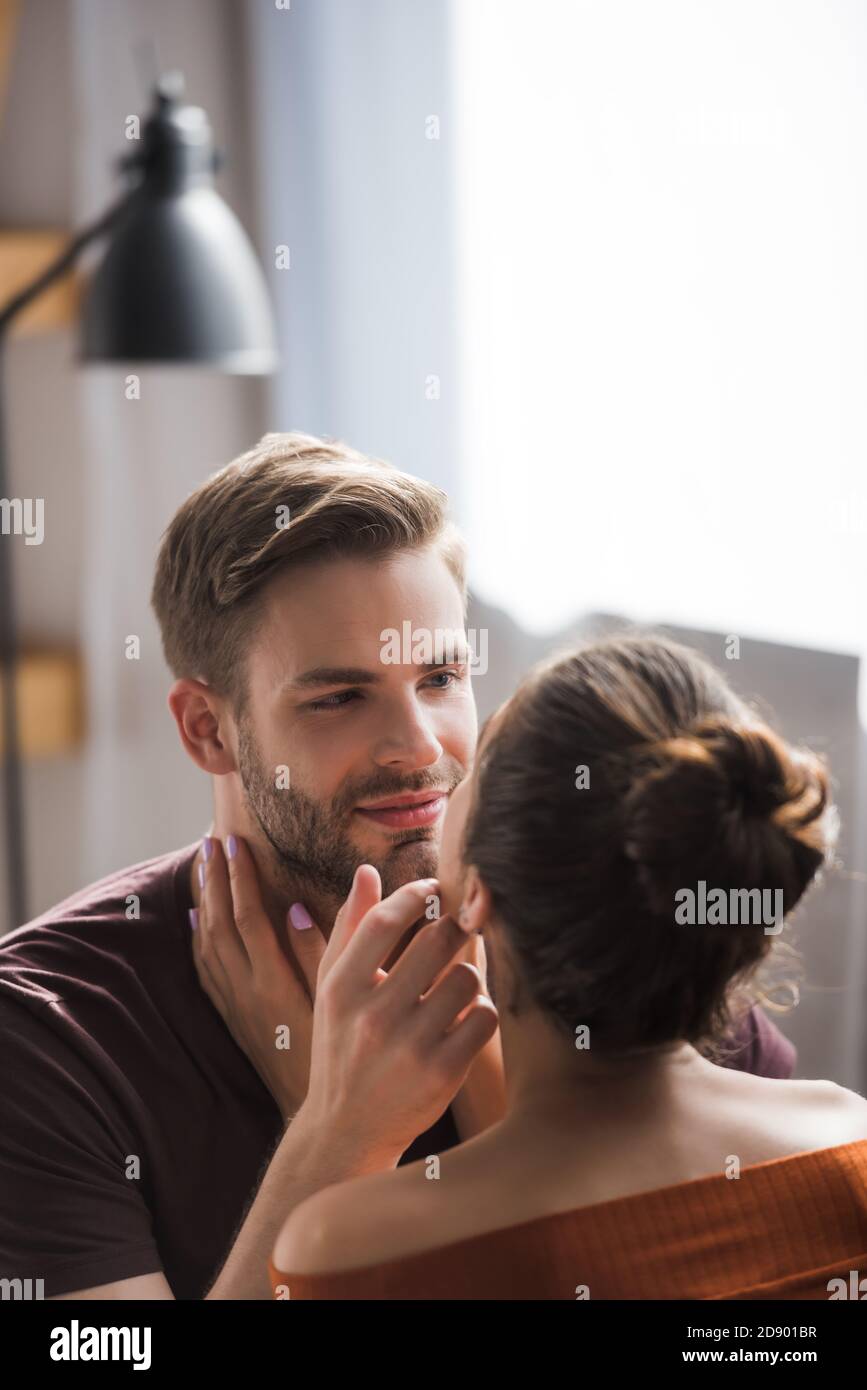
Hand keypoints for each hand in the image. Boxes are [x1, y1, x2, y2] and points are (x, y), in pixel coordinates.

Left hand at [191, 836, 325, 1120]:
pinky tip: (194, 921)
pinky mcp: (233, 1018)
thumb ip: (320, 954)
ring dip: (203, 901)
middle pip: (220, 924)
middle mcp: (246, 992)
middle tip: (211, 840)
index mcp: (273, 982)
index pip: (249, 917)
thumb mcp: (339, 1003)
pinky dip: (197, 939)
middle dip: (215, 879)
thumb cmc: (340, 1054)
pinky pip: (205, 969)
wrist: (324, 1114)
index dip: (241, 879)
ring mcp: (235, 1006)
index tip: (237, 843)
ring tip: (202, 866)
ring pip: (207, 943)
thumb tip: (298, 908)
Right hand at [297, 867, 499, 1167]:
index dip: (416, 895)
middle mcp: (372, 1015)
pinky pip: (484, 1018)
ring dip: (469, 977)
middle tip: (455, 934)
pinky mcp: (441, 1074)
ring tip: (456, 986)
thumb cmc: (341, 1047)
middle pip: (438, 940)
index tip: (433, 892)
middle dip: (453, 931)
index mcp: (340, 988)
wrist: (346, 1131)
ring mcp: (408, 1046)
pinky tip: (465, 1020)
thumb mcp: (332, 990)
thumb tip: (367, 871)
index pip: (385, 920)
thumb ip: (350, 928)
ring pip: (468, 978)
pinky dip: (481, 1014)